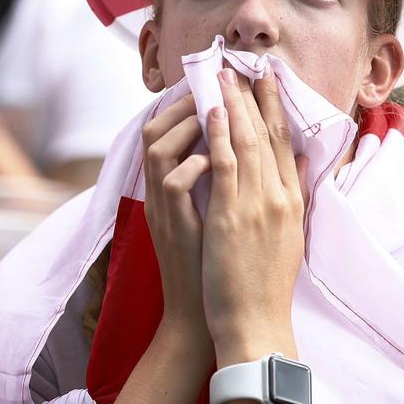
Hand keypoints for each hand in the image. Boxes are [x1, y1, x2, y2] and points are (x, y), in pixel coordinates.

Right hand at [141, 94, 212, 347]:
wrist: (203, 318)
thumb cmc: (216, 269)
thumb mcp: (216, 218)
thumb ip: (222, 185)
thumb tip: (249, 152)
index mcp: (170, 190)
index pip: (166, 132)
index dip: (186, 105)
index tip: (216, 87)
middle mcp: (159, 195)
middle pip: (154, 130)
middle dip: (186, 104)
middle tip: (216, 86)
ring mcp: (161, 210)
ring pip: (158, 149)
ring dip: (188, 127)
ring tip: (215, 113)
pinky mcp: (172, 228)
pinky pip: (173, 184)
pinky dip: (195, 165)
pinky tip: (218, 158)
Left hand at [201, 67, 306, 363]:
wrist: (257, 324)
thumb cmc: (264, 287)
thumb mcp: (288, 237)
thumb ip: (291, 197)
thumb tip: (295, 162)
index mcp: (293, 202)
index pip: (285, 144)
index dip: (276, 109)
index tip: (268, 80)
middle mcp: (280, 197)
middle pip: (270, 134)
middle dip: (258, 96)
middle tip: (249, 62)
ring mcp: (258, 204)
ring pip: (248, 141)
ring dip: (236, 103)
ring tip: (227, 73)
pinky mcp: (233, 215)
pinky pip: (226, 164)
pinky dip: (220, 133)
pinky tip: (213, 110)